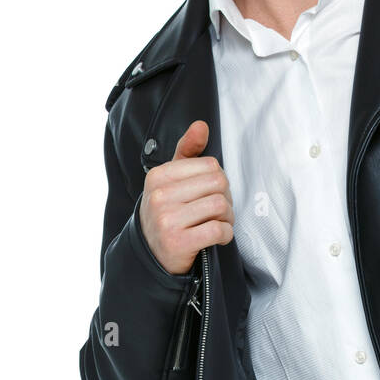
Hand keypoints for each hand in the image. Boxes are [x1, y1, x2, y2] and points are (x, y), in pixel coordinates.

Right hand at [138, 120, 234, 275]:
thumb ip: (187, 151)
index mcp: (158, 176)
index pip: (210, 165)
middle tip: (220, 209)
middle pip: (218, 184)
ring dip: (228, 217)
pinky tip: (218, 236)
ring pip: (220, 206)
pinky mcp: (178, 243)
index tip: (212, 192)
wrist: (151, 253)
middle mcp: (159, 196)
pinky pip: (218, 231)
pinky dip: (226, 234)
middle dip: (227, 198)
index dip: (219, 179)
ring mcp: (167, 220)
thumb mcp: (171, 180)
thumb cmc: (167, 211)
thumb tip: (201, 126)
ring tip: (219, 222)